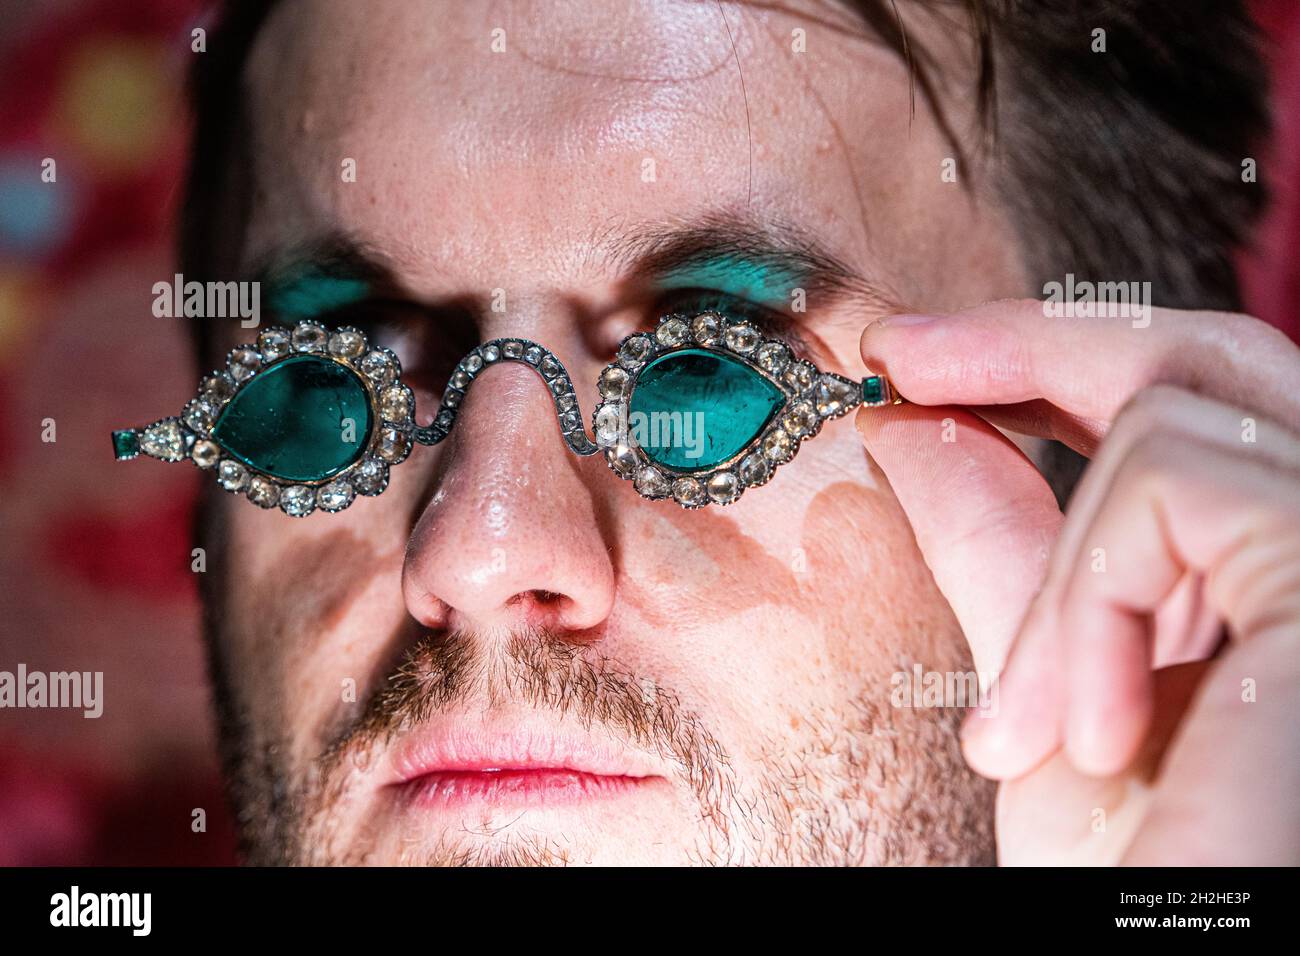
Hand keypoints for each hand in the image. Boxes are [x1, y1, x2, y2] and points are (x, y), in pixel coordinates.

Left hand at [856, 300, 1299, 863]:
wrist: (1176, 942)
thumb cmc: (1140, 862)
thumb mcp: (1046, 675)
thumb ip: (1001, 541)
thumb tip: (917, 421)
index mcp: (1276, 563)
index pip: (1190, 395)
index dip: (1049, 349)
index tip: (907, 355)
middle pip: (1207, 359)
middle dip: (1032, 339)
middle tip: (896, 358)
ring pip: (1166, 426)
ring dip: (1058, 585)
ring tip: (1030, 727)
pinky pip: (1169, 490)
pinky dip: (1088, 607)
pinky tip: (1089, 729)